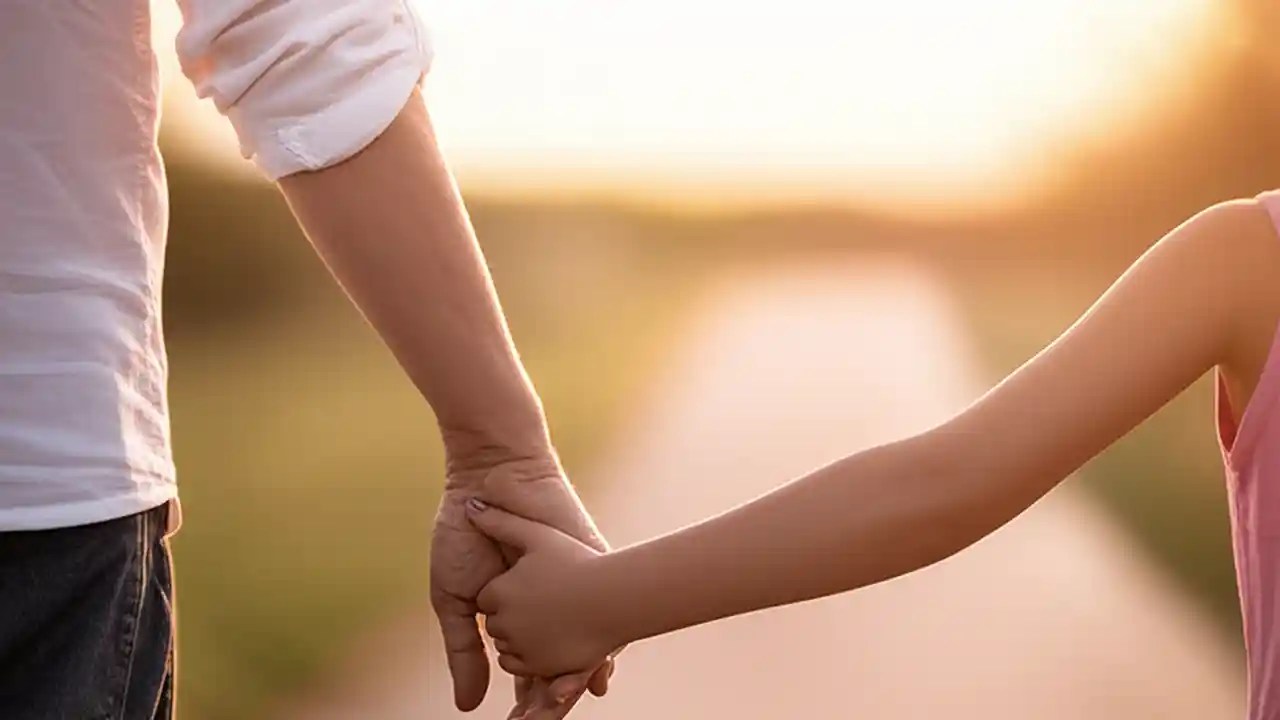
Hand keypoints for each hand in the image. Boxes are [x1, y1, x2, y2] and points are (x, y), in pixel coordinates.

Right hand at [429, 455, 616, 716]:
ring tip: (568, 702)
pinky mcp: (593, 562)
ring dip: (579, 677)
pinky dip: (603, 643)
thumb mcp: (456, 598)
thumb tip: (469, 706)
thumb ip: (464, 651)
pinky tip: (600, 673)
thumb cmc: (465, 533)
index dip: (528, 697)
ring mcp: (576, 585)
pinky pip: (607, 608)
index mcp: (519, 618)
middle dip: (555, 697)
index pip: (530, 668)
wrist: (488, 479)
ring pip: (587, 644)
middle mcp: (552, 607)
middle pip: (562, 664)